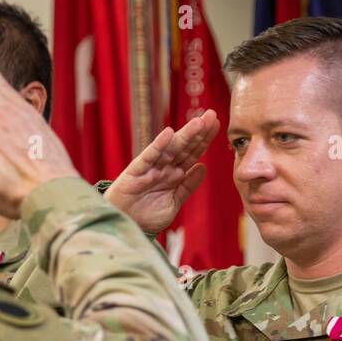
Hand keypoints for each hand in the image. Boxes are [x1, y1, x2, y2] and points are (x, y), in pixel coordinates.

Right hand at [105, 110, 219, 232]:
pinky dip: (158, 146)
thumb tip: (203, 167)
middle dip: (198, 131)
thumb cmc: (147, 216)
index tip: (216, 124)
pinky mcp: (136, 172)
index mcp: (174, 174)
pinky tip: (168, 134)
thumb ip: (188, 186)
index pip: (192, 153)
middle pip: (184, 147)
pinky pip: (148, 157)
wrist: (125, 226)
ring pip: (170, 149)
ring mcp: (151, 168)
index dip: (204, 140)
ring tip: (199, 122)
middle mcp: (164, 167)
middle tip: (212, 114)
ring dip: (184, 135)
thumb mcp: (174, 202)